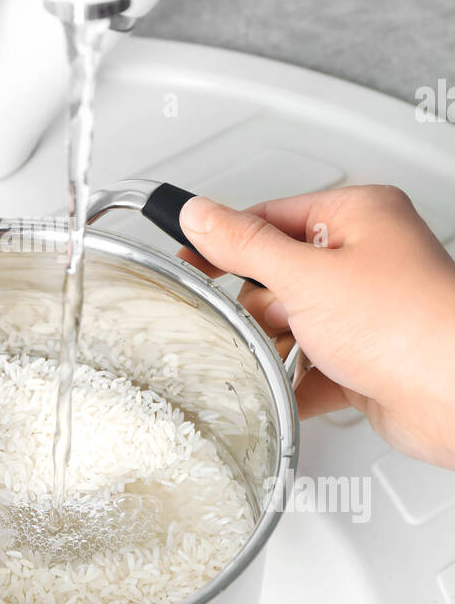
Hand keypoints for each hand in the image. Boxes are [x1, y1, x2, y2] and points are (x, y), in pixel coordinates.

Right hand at [178, 185, 454, 469]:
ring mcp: (368, 313)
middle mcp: (367, 259)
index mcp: (359, 217)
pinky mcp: (367, 361)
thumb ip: (244, 245)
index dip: (228, 241)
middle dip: (264, 305)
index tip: (190, 258)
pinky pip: (312, 367)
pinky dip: (297, 381)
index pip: (271, 217)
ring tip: (289, 355)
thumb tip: (201, 214)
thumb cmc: (412, 327)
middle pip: (277, 275)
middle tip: (274, 316)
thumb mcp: (307, 276)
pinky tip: (291, 389)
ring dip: (280, 346)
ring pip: (293, 324)